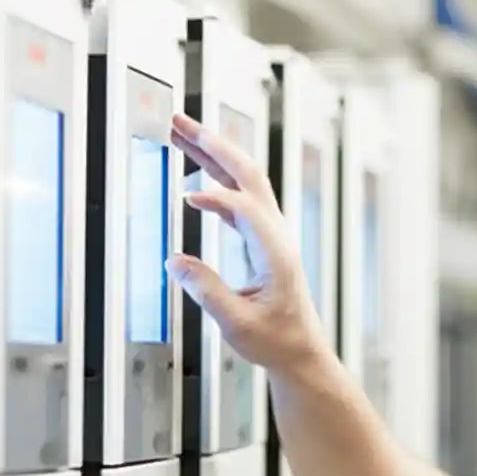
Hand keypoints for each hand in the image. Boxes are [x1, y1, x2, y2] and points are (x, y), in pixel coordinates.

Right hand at [166, 112, 328, 375]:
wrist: (300, 353)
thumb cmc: (277, 342)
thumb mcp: (236, 324)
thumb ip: (206, 291)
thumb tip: (175, 261)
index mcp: (275, 253)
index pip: (247, 208)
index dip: (217, 199)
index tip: (188, 198)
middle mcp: (276, 236)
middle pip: (247, 175)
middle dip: (214, 145)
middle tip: (180, 122)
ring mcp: (272, 235)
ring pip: (244, 181)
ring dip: (214, 155)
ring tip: (182, 134)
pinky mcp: (264, 241)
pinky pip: (241, 199)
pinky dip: (217, 182)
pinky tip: (196, 179)